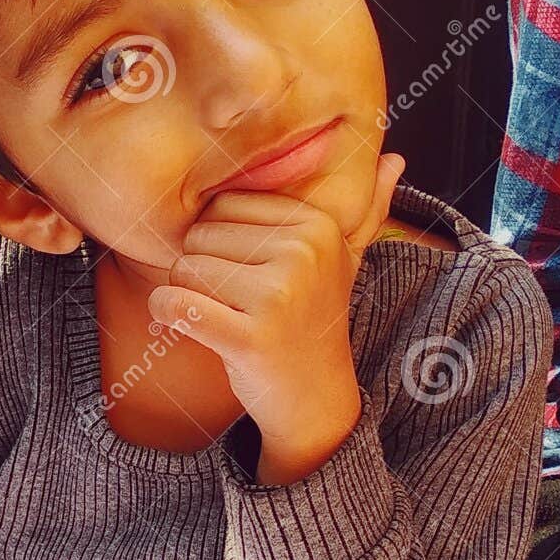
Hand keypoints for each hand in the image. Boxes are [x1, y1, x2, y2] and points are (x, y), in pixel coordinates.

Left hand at [147, 153, 406, 482]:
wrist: (316, 401)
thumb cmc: (314, 323)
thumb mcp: (344, 261)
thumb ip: (365, 211)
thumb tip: (395, 158)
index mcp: (317, 225)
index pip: (223, 206)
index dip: (220, 243)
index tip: (250, 276)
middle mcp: (303, 254)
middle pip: (200, 236)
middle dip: (202, 272)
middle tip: (237, 305)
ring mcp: (280, 297)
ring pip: (184, 269)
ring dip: (188, 297)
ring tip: (225, 319)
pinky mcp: (252, 338)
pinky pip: (178, 305)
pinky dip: (165, 314)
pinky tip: (180, 325)